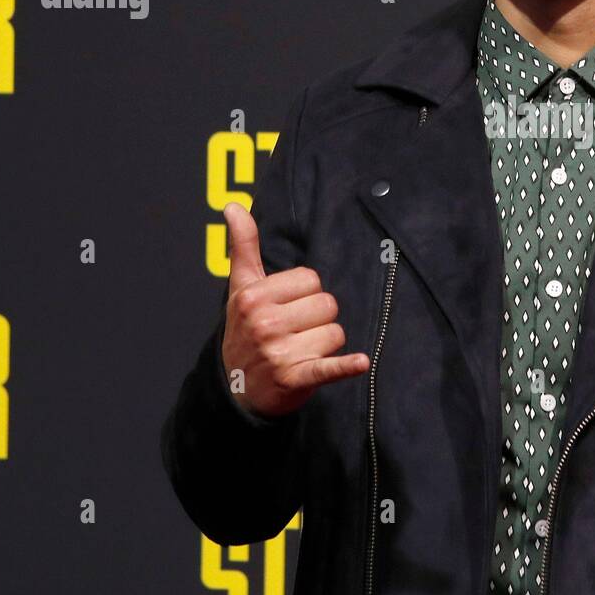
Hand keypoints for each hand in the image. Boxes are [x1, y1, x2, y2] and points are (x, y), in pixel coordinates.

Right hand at [219, 202, 369, 418]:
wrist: (235, 390)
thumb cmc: (244, 331)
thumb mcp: (240, 288)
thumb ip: (243, 245)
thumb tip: (234, 204)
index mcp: (254, 296)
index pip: (310, 279)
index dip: (305, 293)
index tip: (287, 308)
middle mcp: (264, 322)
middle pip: (327, 304)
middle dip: (318, 319)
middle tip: (295, 333)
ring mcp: (278, 352)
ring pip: (335, 332)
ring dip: (325, 344)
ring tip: (300, 351)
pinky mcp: (295, 378)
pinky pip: (328, 367)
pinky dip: (345, 367)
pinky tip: (360, 362)